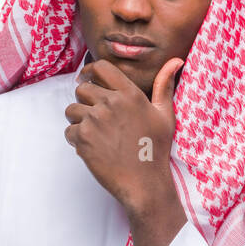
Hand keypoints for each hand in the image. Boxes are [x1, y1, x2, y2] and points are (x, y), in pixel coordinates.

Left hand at [65, 57, 181, 217]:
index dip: (91, 71)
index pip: (101, 68)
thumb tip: (176, 60)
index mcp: (130, 94)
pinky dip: (76, 140)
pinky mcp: (82, 138)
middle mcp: (110, 103)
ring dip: (78, 120)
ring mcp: (95, 120)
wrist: (144, 184)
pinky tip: (92, 149)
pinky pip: (69, 130)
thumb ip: (164, 86)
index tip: (88, 78)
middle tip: (95, 118)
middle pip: (82, 89)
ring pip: (72, 109)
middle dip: (84, 101)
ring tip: (94, 135)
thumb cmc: (156, 150)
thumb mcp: (165, 116)